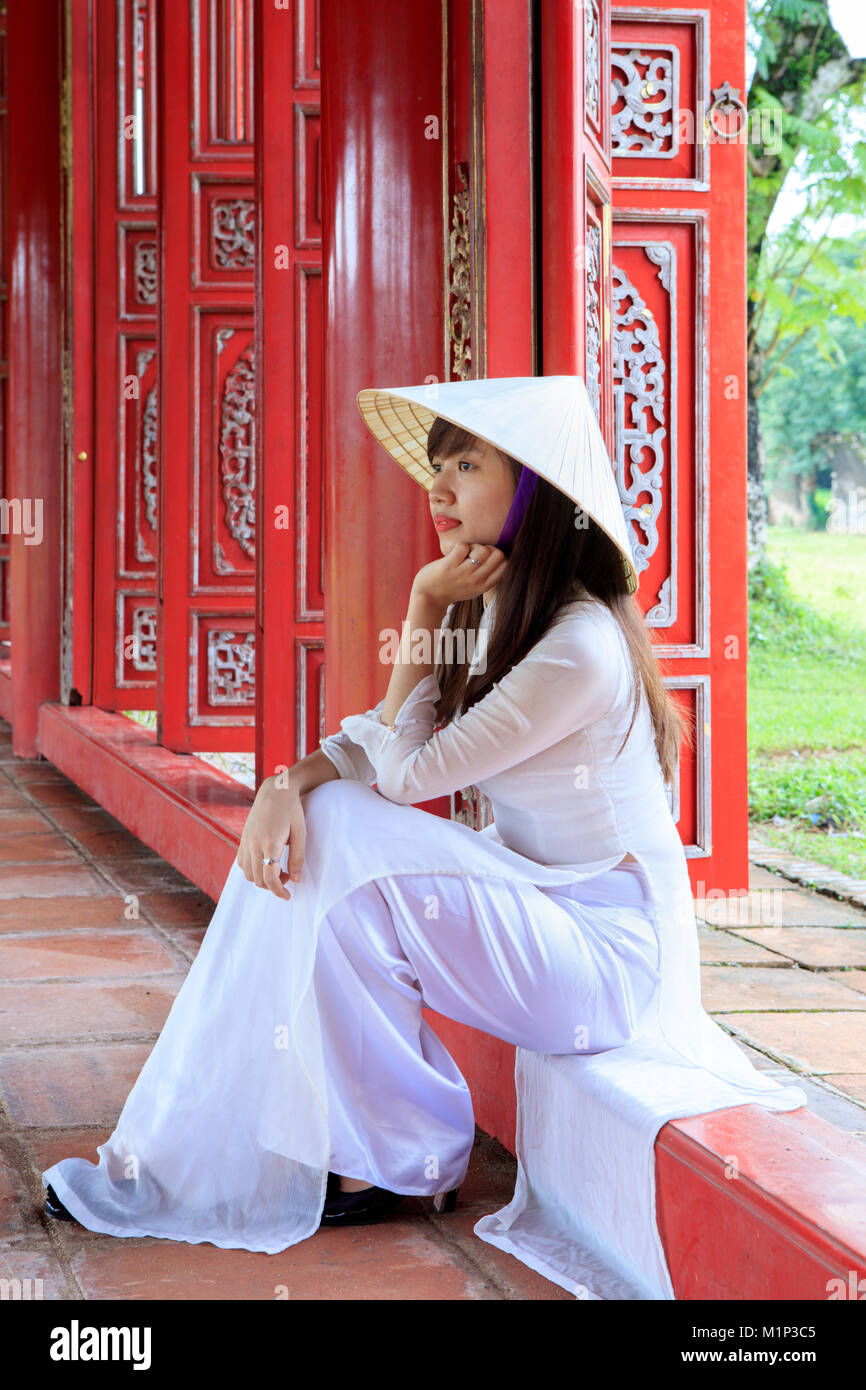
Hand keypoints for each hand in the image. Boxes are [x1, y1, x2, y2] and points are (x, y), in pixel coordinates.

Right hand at [235, 774, 305, 900]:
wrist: (275, 791)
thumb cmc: (292, 810)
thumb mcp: (300, 833)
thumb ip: (298, 858)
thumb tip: (296, 880)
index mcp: (270, 843)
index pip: (270, 878)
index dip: (279, 891)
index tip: (288, 896)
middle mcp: (254, 844)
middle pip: (258, 879)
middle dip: (273, 886)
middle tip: (288, 878)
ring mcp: (246, 841)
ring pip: (248, 874)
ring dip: (261, 879)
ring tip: (278, 871)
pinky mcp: (243, 838)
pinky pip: (242, 863)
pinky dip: (252, 870)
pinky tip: (265, 863)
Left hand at [411, 541, 507, 608]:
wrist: (428, 597)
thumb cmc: (452, 588)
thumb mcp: (474, 588)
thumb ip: (486, 576)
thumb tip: (499, 554)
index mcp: (484, 586)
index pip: (505, 565)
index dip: (497, 555)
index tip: (485, 558)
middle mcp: (476, 581)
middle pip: (498, 554)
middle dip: (488, 548)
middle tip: (475, 553)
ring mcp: (462, 574)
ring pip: (482, 550)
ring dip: (474, 546)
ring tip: (464, 553)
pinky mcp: (448, 566)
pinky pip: (463, 546)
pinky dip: (460, 545)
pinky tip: (454, 553)